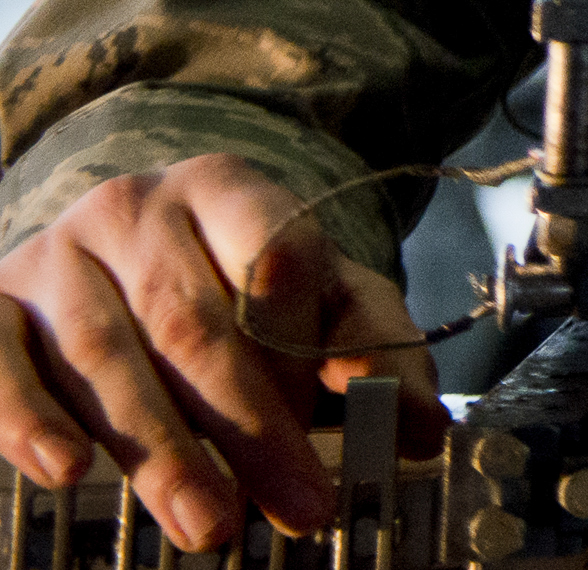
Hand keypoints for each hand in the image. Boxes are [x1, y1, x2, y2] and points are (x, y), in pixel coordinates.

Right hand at [0, 156, 443, 547]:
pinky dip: (30, 421)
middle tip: (295, 503)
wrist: (103, 256)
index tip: (340, 393)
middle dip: (249, 423)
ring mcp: (56, 256)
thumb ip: (369, 345)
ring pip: (107, 356)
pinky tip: (68, 471)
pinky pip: (2, 364)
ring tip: (209, 521)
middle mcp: (134, 210)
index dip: (303, 325)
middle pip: (194, 320)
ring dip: (160, 451)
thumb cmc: (224, 283)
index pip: (274, 241)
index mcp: (226, 189)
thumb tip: (422, 428)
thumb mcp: (311, 294)